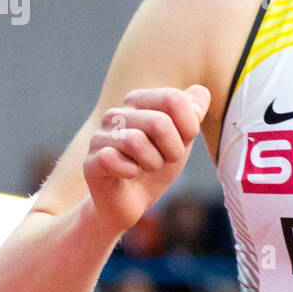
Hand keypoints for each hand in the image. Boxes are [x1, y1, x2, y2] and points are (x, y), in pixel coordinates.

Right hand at [83, 85, 210, 234]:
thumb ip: (193, 113)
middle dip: (173, 149)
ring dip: (154, 162)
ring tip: (148, 167)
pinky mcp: (91, 162)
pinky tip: (130, 174)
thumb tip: (201, 91)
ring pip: (137, 141)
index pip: (173, 98)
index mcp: (138, 101)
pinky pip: (113, 159)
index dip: (189, 125)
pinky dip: (131, 172)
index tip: (185, 140)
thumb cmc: (157, 163)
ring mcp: (100, 137)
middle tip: (166, 159)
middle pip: (159, 122)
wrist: (131, 200)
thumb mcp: (182, 137)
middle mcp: (116, 113)